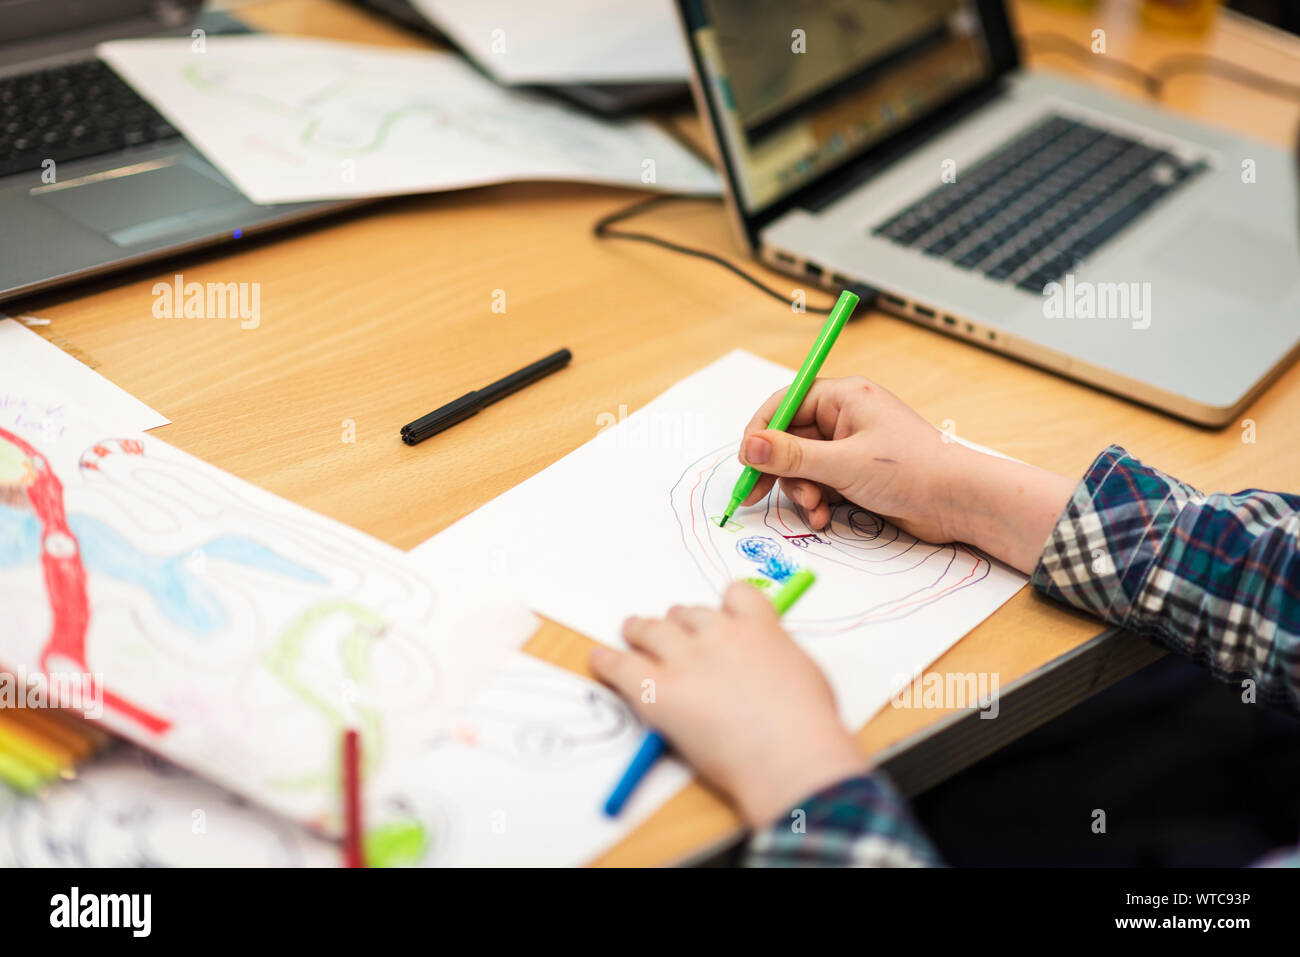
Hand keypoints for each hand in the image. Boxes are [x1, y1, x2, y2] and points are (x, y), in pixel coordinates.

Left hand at [589, 582, 869, 828]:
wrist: (787, 753)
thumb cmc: (808, 723)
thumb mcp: (804, 672)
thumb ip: (777, 655)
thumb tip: (765, 659)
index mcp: (757, 626)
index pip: (734, 594)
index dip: (724, 606)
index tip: (719, 615)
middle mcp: (717, 634)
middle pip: (687, 614)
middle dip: (679, 621)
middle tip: (670, 629)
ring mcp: (683, 660)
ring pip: (651, 630)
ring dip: (640, 629)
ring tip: (631, 630)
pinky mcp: (656, 690)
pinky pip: (621, 666)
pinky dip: (608, 662)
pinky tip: (599, 660)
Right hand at [739, 377, 1074, 573]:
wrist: (962, 503)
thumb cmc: (915, 471)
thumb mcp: (844, 464)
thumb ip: (792, 457)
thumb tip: (749, 447)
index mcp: (844, 398)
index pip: (786, 403)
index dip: (761, 432)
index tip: (746, 461)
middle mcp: (846, 418)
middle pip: (790, 439)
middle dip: (780, 470)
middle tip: (754, 496)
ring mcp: (852, 448)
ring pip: (803, 467)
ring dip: (801, 492)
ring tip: (815, 509)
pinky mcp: (858, 475)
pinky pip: (821, 485)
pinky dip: (817, 502)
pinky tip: (825, 518)